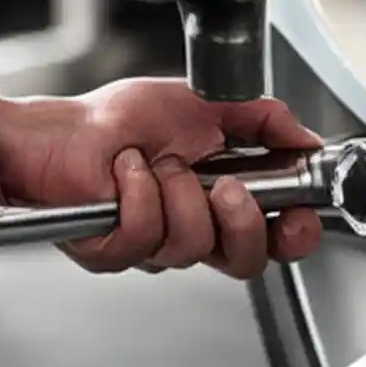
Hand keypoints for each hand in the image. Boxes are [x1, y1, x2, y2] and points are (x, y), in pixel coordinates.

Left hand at [0, 78, 323, 278]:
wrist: (61, 127)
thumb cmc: (118, 120)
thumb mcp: (204, 104)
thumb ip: (261, 118)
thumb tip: (304, 138)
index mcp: (219, 204)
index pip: (272, 241)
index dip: (293, 236)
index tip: (300, 215)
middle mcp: (191, 232)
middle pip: (244, 262)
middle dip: (243, 222)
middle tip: (228, 185)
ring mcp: (153, 249)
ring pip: (193, 246)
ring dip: (178, 192)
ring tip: (157, 161)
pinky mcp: (114, 252)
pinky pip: (144, 235)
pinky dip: (138, 190)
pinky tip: (126, 168)